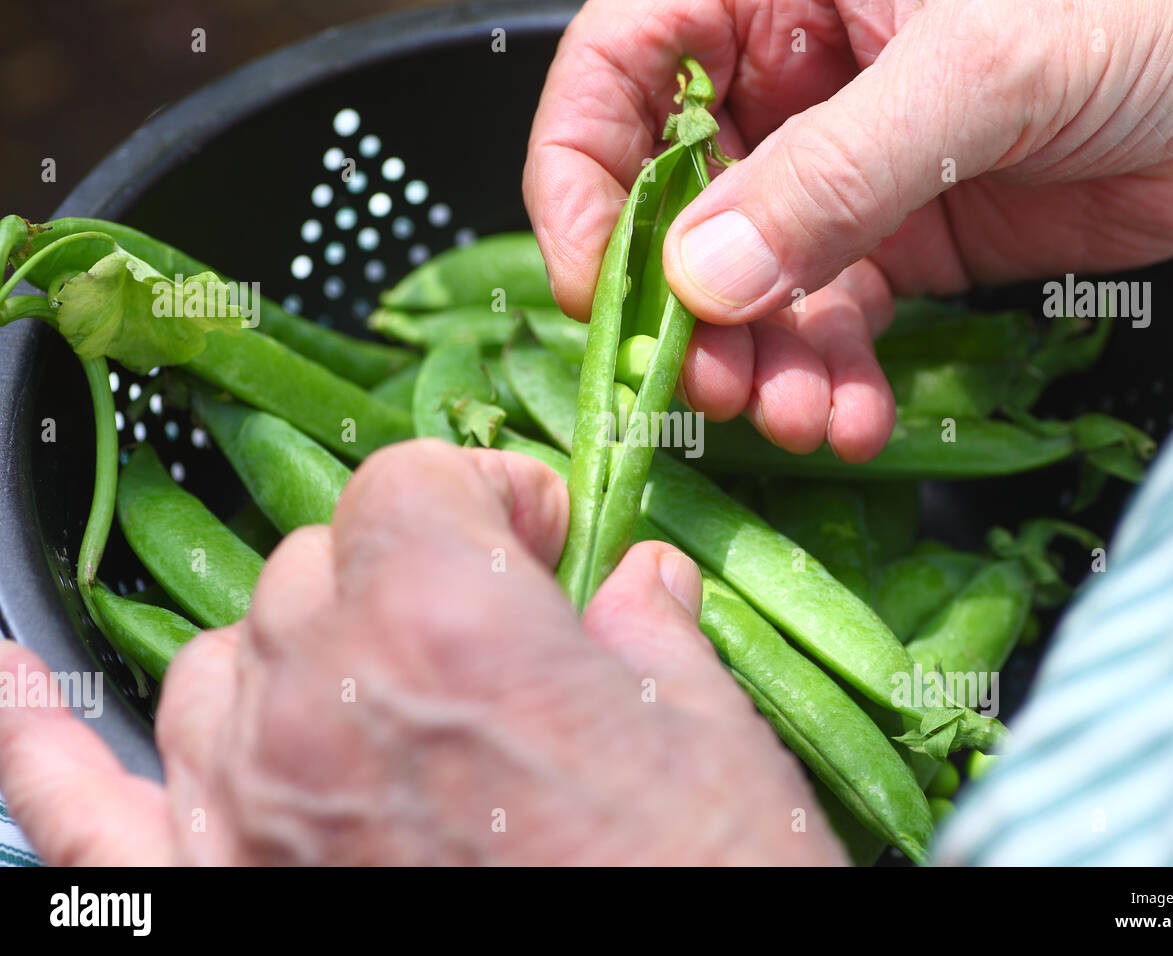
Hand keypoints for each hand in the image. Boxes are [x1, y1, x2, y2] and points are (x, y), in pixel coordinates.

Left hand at [0, 441, 843, 864]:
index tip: (541, 535)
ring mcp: (248, 811)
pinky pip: (77, 810)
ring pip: (221, 658)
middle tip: (491, 613)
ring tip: (380, 677)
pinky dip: (34, 739)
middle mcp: (319, 706)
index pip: (406, 482)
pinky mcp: (211, 897)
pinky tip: (10, 685)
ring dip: (296, 645)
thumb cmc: (702, 885)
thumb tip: (640, 576)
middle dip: (406, 567)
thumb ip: (654, 633)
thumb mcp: (715, 746)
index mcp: (445, 630)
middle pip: (315, 562)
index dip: (485, 491)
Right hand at [524, 0, 1172, 459]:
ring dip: (764, 363)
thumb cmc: (1155, 3)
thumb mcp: (978, 69)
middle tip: (710, 385)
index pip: (619, 71)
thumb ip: (834, 174)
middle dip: (688, 307)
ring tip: (799, 416)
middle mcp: (792, 73)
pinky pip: (831, 320)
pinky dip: (834, 378)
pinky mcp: (896, 238)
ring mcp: (840, 165)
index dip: (585, 181)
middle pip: (674, 198)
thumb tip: (704, 276)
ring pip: (749, 280)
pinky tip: (854, 415)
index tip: (601, 287)